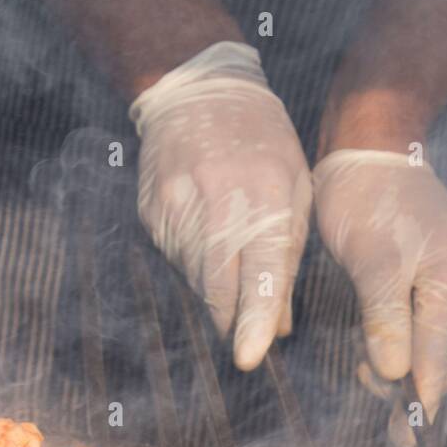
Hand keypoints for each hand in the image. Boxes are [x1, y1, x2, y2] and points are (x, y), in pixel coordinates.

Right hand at [130, 42, 311, 370]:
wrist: (197, 89)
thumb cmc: (263, 142)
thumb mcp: (295, 188)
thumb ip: (290, 257)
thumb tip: (279, 327)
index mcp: (265, 193)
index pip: (260, 269)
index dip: (254, 317)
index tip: (250, 356)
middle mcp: (217, 200)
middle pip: (219, 286)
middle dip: (232, 322)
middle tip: (246, 340)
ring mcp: (177, 205)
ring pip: (196, 280)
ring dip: (216, 292)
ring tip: (230, 260)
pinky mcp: (152, 211)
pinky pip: (175, 260)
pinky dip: (195, 266)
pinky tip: (205, 235)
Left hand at [313, 150, 446, 417]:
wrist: (368, 148)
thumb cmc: (367, 199)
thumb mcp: (372, 259)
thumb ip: (385, 318)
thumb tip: (397, 372)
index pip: (445, 348)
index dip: (427, 390)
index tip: (415, 426)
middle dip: (425, 390)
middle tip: (398, 427)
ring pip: (444, 345)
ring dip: (414, 373)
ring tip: (374, 387)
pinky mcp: (431, 278)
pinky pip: (431, 327)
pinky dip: (410, 351)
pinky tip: (384, 366)